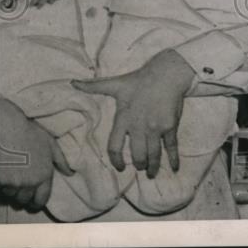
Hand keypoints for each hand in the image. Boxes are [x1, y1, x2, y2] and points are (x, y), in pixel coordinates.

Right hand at [0, 98, 73, 210]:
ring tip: (7, 172)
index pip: (41, 200)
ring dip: (8, 187)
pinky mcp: (0, 180)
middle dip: (20, 194)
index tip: (30, 201)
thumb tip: (70, 173)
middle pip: (24, 200)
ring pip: (10, 194)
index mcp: (45, 175)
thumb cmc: (28, 131)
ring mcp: (15, 182)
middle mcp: (31, 182)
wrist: (6, 126)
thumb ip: (61, 160)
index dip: (35, 202)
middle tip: (16, 183)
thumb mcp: (50, 143)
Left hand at [73, 48, 195, 177]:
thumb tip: (72, 82)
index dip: (116, 159)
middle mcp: (139, 126)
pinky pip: (172, 147)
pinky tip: (174, 168)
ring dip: (153, 166)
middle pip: (138, 155)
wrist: (165, 74)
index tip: (119, 166)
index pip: (115, 145)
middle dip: (138, 164)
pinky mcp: (170, 127)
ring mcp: (156, 128)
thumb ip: (93, 86)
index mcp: (124, 118)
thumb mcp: (114, 84)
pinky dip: (173, 159)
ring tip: (151, 173)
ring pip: (154, 154)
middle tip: (138, 167)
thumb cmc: (138, 80)